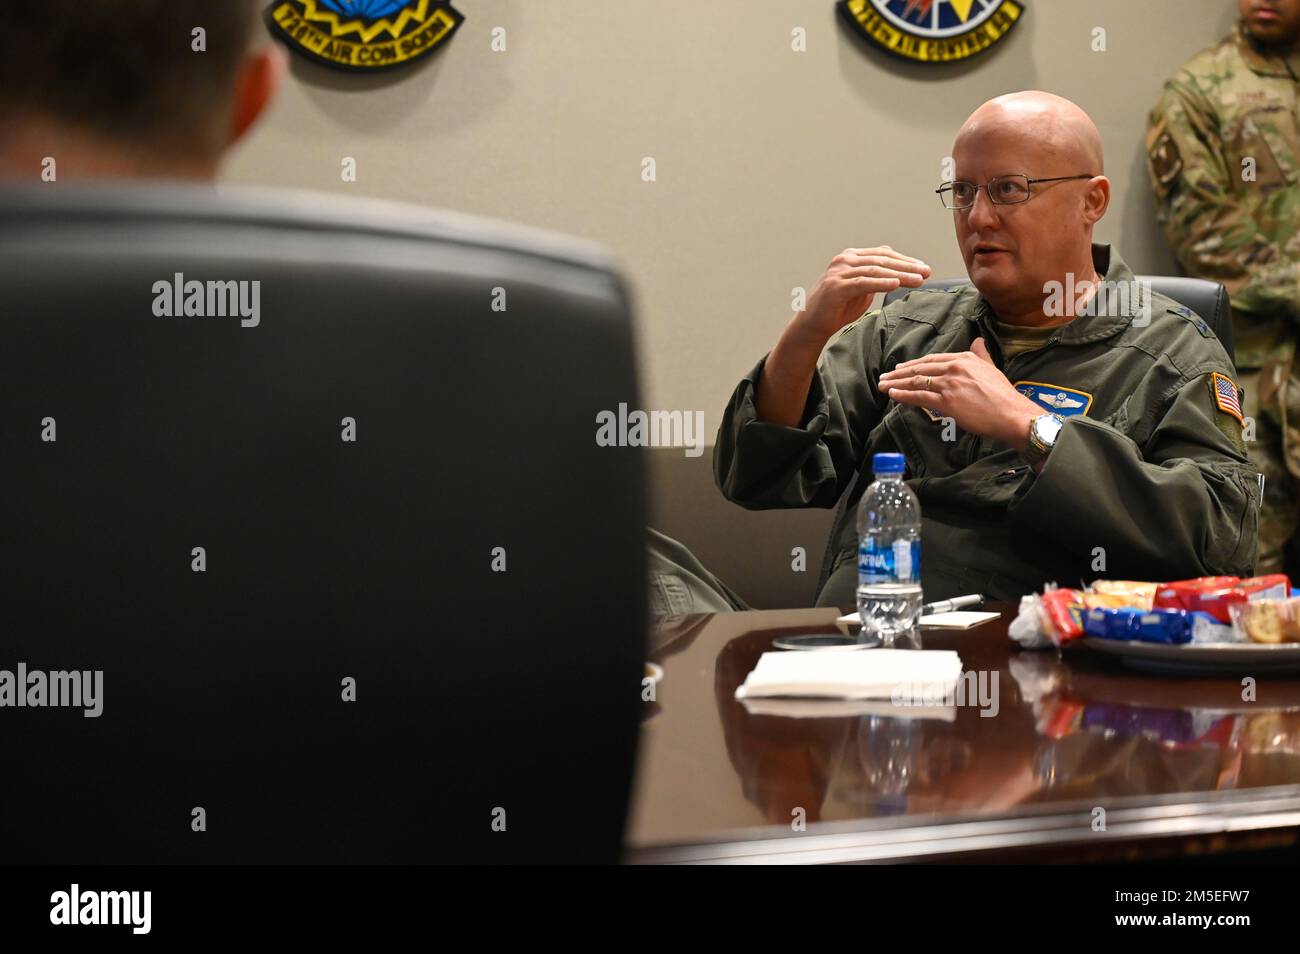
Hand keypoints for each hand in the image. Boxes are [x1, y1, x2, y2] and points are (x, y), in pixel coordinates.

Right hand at [791, 246, 931, 344]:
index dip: (905, 260)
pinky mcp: (836, 287)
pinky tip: (895, 284)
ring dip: (900, 274)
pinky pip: (863, 283)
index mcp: (851, 257)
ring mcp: (839, 272)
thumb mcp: (861, 290)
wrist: (812, 324)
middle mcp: (844, 260)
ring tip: (917, 280)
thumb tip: (897, 271)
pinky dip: (881, 283)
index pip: (883, 254)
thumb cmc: (837, 308)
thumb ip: (876, 278)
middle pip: (882, 260)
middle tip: (926, 272)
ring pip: (876, 270)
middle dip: (907, 266)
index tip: (923, 267)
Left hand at [876, 338, 1044, 450]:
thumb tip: (979, 341)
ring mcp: (949, 384)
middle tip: (884, 376)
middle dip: (899, 372)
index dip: (914, 363)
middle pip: (920, 368)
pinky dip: (903, 395)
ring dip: (896, 383)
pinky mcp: (946, 401)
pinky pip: (919, 396)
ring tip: (882, 385)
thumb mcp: (992, 368)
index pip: (932, 359)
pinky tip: (892, 394)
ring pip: (916, 381)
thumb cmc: (1003, 395)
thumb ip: (982, 354)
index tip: (901, 367)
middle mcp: (955, 367)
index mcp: (965, 358)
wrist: (1011, 413)